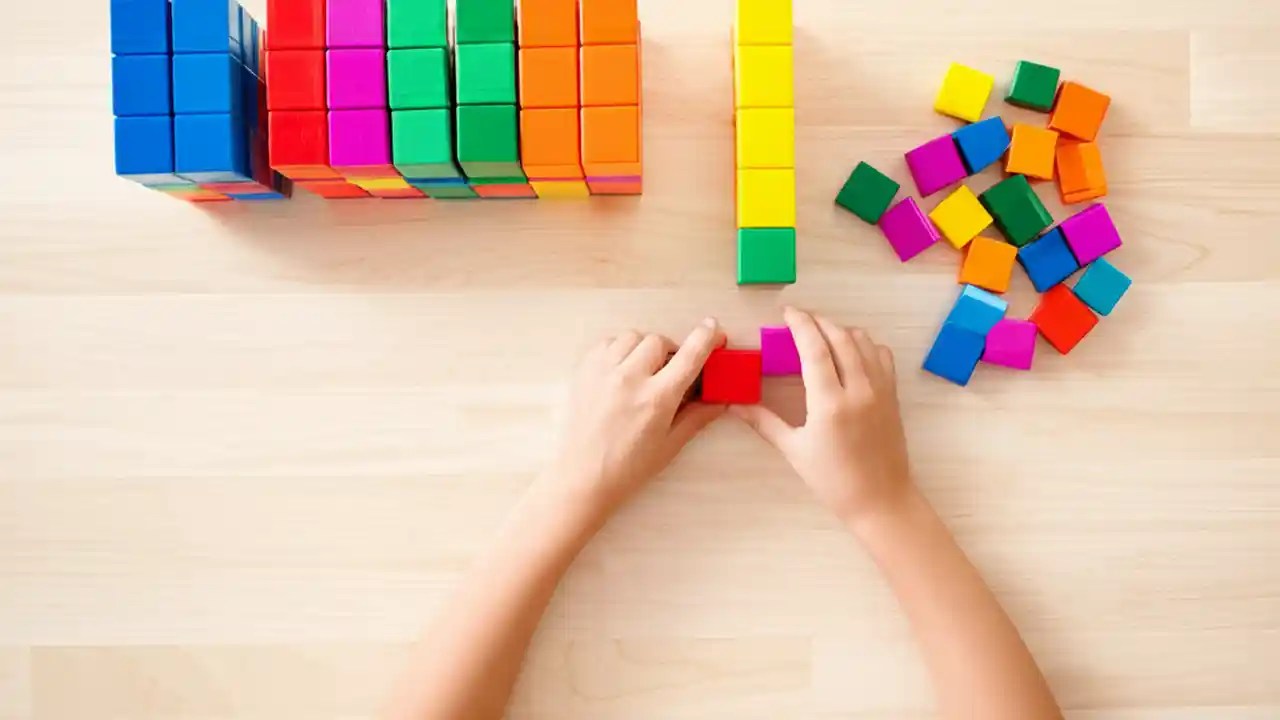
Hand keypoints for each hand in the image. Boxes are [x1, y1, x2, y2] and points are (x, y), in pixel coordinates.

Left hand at [545, 319, 726, 517]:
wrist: (583, 476)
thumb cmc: (629, 466)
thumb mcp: (670, 444)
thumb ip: (698, 416)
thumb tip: (722, 399)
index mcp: (656, 399)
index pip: (689, 356)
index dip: (706, 338)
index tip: (714, 328)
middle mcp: (629, 379)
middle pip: (659, 341)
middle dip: (670, 353)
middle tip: (669, 373)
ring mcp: (603, 372)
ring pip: (633, 337)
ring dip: (643, 349)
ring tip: (642, 372)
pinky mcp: (584, 370)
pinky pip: (608, 343)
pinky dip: (619, 350)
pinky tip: (621, 371)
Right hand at [733, 308, 912, 528]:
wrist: (881, 501)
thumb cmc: (834, 481)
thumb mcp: (795, 451)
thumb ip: (764, 422)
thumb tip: (734, 405)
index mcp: (830, 404)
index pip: (815, 349)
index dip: (800, 324)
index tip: (787, 312)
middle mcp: (859, 390)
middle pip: (839, 337)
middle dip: (818, 322)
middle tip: (799, 319)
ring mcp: (880, 390)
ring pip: (863, 341)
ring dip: (840, 330)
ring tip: (822, 333)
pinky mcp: (893, 396)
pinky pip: (881, 356)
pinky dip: (865, 344)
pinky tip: (851, 351)